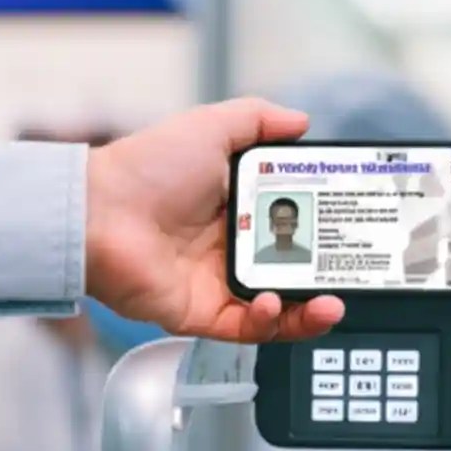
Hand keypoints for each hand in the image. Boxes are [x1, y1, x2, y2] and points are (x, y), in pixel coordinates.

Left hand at [84, 98, 344, 342]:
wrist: (97, 215)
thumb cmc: (145, 169)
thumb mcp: (210, 128)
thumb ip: (258, 120)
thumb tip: (301, 121)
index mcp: (234, 208)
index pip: (292, 224)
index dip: (323, 230)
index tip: (351, 228)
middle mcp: (227, 249)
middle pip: (292, 271)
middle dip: (327, 278)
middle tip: (353, 274)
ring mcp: (215, 284)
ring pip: (277, 309)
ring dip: (308, 311)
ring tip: (328, 303)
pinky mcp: (199, 315)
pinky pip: (245, 329)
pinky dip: (269, 322)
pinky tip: (274, 304)